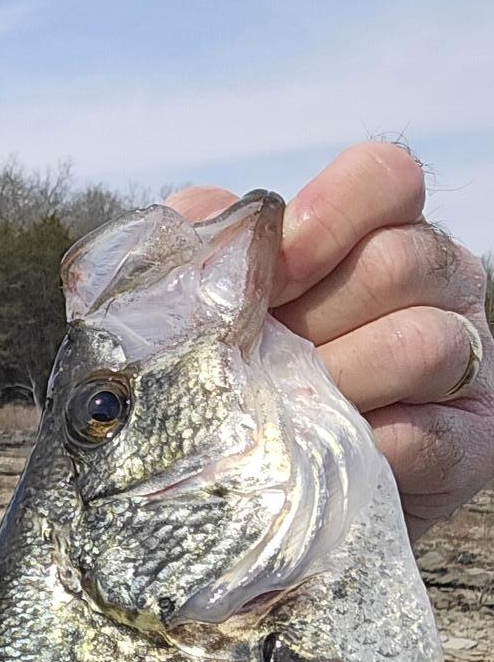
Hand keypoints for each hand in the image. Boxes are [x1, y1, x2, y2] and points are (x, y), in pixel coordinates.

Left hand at [169, 143, 491, 531]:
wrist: (267, 484)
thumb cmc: (245, 374)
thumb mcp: (216, 301)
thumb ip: (204, 247)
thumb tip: (195, 221)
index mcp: (381, 232)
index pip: (386, 176)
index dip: (328, 214)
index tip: (274, 268)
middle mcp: (440, 282)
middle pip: (398, 262)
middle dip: (313, 315)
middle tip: (259, 356)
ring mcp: (466, 361)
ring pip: (424, 343)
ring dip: (336, 380)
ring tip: (282, 406)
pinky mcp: (469, 441)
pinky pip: (427, 435)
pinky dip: (360, 447)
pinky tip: (314, 454)